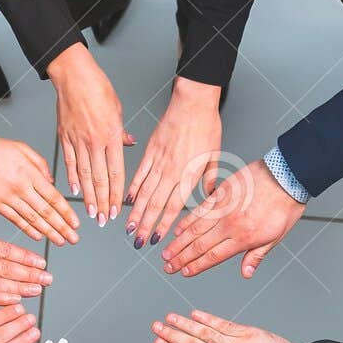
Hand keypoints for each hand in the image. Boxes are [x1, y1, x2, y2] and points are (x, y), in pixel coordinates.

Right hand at [0, 135, 78, 245]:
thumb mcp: (23, 148)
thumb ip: (41, 164)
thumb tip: (52, 182)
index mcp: (30, 173)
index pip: (54, 197)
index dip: (67, 212)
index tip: (76, 223)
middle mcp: (21, 188)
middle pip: (46, 212)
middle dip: (62, 227)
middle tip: (73, 238)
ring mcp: (8, 198)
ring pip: (33, 219)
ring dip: (49, 232)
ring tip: (60, 241)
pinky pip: (16, 220)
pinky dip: (28, 230)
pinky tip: (39, 236)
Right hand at [48, 44, 133, 224]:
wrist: (73, 75)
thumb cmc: (97, 87)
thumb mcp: (118, 109)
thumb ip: (122, 132)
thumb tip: (129, 143)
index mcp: (111, 136)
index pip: (116, 172)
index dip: (117, 194)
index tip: (117, 210)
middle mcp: (94, 142)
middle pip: (100, 179)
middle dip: (102, 203)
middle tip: (103, 220)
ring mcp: (77, 141)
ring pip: (84, 176)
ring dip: (88, 197)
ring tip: (90, 213)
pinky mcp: (64, 137)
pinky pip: (69, 163)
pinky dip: (72, 178)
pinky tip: (75, 191)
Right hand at [125, 77, 222, 248]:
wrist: (193, 101)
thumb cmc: (206, 125)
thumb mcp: (215, 155)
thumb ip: (210, 179)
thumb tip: (211, 197)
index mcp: (188, 174)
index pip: (173, 206)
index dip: (163, 225)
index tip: (157, 238)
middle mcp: (171, 171)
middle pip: (155, 204)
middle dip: (146, 225)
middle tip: (138, 240)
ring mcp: (158, 161)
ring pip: (144, 192)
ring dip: (136, 212)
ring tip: (129, 227)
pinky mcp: (150, 150)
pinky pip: (139, 173)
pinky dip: (132, 188)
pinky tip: (127, 200)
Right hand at [161, 159, 303, 278]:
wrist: (286, 175)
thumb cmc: (284, 205)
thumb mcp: (276, 236)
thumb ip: (257, 255)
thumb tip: (246, 273)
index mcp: (243, 238)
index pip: (214, 256)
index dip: (197, 266)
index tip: (184, 273)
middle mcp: (229, 225)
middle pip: (199, 245)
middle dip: (181, 258)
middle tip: (168, 267)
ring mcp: (222, 209)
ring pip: (194, 229)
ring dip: (178, 243)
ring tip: (166, 252)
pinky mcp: (220, 194)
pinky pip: (199, 210)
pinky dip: (186, 221)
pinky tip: (177, 229)